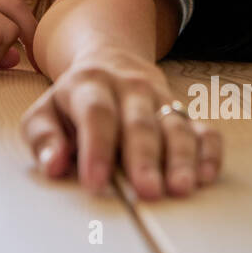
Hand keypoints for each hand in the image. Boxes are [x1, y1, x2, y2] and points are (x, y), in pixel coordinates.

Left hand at [19, 47, 222, 199]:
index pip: (96, 114)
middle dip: (145, 159)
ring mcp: (161, 99)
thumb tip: (53, 164)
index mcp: (90, 85)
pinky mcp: (184, 113)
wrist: (109, 61)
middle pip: (140, 122)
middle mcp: (130, 88)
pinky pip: (204, 129)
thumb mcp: (46, 111)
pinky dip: (209, 152)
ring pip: (175, 126)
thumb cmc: (74, 100)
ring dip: (181, 159)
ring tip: (180, 188)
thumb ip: (43, 138)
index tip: (96, 182)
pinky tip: (206, 175)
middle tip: (147, 191)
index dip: (97, 148)